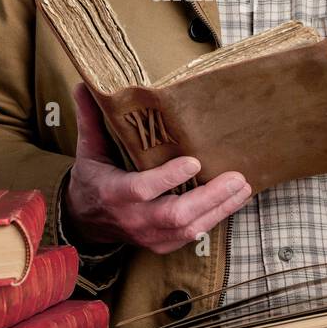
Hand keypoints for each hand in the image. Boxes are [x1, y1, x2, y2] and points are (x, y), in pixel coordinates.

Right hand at [63, 82, 252, 254]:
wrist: (86, 223)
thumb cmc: (92, 181)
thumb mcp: (88, 151)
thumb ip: (90, 119)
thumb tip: (84, 83)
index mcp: (114, 193)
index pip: (143, 190)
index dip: (168, 178)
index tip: (194, 162)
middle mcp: (133, 219)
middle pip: (176, 215)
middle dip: (210, 198)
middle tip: (236, 178)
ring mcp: (149, 235)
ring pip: (190, 229)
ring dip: (220, 209)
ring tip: (242, 187)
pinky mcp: (162, 244)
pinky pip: (193, 235)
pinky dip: (215, 218)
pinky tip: (232, 200)